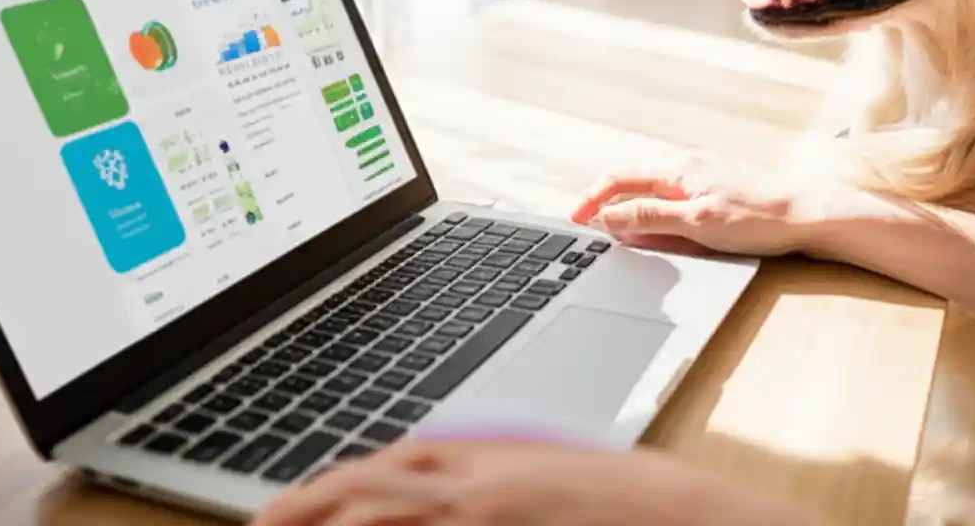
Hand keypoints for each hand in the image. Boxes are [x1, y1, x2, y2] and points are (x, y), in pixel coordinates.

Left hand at [252, 440, 812, 525]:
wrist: (693, 516)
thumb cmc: (629, 497)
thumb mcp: (546, 468)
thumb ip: (487, 473)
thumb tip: (430, 485)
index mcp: (485, 457)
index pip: (381, 468)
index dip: (321, 488)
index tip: (281, 509)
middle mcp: (476, 482)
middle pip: (365, 491)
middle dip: (300, 511)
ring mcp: (487, 516)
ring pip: (381, 517)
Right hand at [571, 156, 833, 256]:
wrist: (810, 216)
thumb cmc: (759, 219)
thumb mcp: (697, 223)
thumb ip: (650, 219)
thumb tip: (610, 218)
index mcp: (678, 170)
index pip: (619, 179)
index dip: (592, 199)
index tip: (575, 220)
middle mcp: (688, 167)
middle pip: (634, 185)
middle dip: (609, 207)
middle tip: (594, 232)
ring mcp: (704, 178)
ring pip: (654, 194)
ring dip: (633, 214)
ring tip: (624, 239)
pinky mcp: (718, 193)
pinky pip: (675, 202)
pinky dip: (657, 218)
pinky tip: (664, 235)